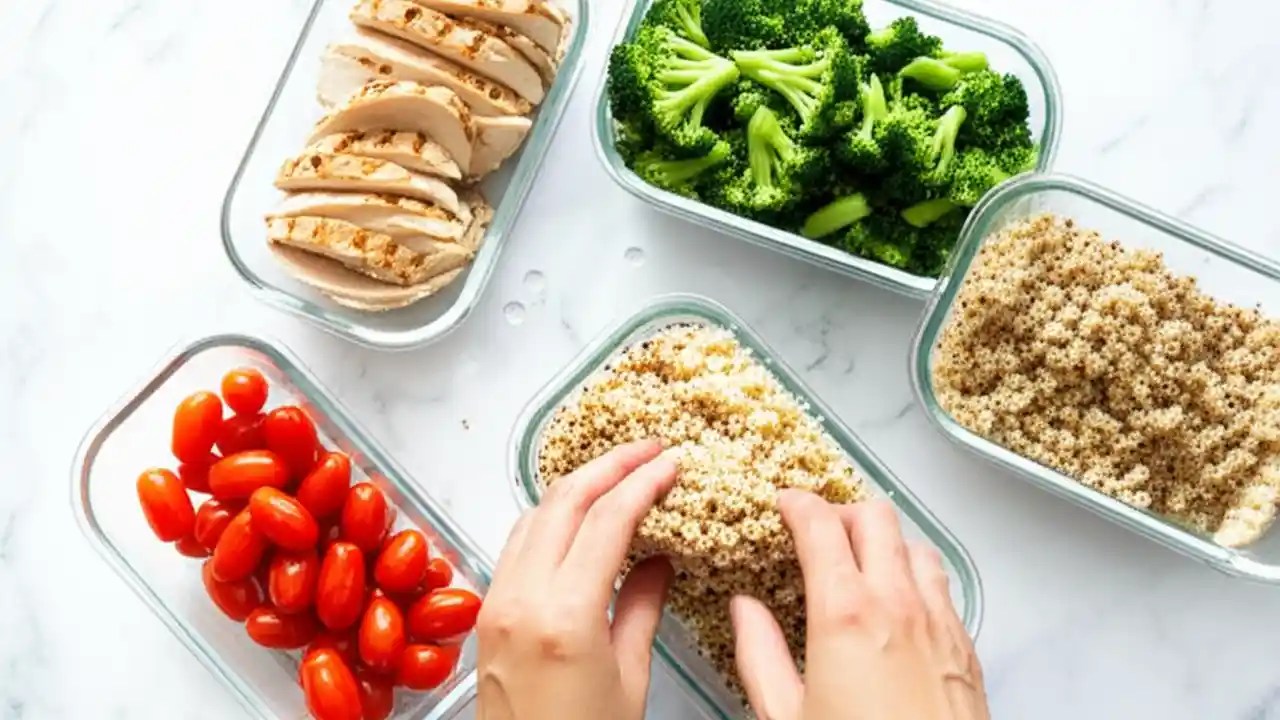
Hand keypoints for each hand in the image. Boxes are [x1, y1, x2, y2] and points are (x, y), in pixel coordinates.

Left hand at [476, 440, 677, 719]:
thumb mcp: (630, 679)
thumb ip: (642, 607)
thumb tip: (660, 559)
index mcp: (564, 616)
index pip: (607, 520)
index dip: (643, 482)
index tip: (671, 463)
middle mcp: (521, 598)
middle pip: (563, 501)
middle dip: (608, 465)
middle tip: (648, 449)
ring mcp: (496, 603)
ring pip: (534, 515)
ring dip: (576, 485)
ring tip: (618, 472)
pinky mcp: (486, 614)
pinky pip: (517, 544)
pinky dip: (551, 517)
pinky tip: (579, 516)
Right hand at [732, 492, 987, 719]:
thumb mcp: (784, 717)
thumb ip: (759, 654)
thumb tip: (745, 609)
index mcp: (845, 613)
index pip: (820, 525)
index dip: (796, 504)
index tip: (783, 504)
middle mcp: (898, 604)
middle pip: (875, 518)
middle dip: (840, 513)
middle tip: (816, 532)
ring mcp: (940, 623)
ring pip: (915, 545)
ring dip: (884, 542)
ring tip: (859, 564)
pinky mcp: (966, 648)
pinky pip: (942, 586)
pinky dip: (914, 576)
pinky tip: (897, 606)